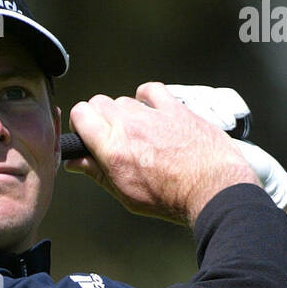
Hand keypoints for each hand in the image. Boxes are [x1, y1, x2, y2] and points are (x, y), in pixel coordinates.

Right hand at [65, 81, 258, 225]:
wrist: (211, 188)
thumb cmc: (171, 197)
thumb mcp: (126, 194)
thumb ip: (97, 172)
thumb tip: (75, 162)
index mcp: (113, 148)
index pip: (80, 114)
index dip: (80, 124)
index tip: (86, 136)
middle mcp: (129, 125)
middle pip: (98, 102)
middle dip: (98, 117)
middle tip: (109, 137)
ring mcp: (152, 114)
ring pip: (123, 99)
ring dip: (123, 112)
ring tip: (136, 133)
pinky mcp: (174, 107)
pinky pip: (151, 90)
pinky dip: (146, 97)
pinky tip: (150, 111)